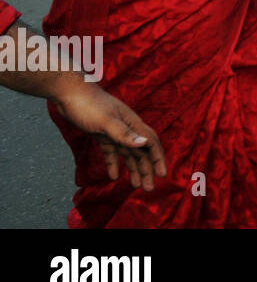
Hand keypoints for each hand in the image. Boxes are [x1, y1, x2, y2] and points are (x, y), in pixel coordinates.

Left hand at [51, 77, 165, 190]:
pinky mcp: (101, 133)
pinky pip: (112, 151)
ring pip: (128, 153)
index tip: (162, 174)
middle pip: (141, 151)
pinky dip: (113, 163)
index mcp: (132, 123)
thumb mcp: (105, 121)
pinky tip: (113, 175)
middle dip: (147, 169)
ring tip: (135, 185)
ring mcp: (114, 130)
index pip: (151, 143)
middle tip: (148, 188)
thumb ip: (124, 134)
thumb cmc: (88, 104)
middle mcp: (127, 127)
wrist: (68, 92)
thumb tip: (145, 143)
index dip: (158, 159)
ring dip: (133, 168)